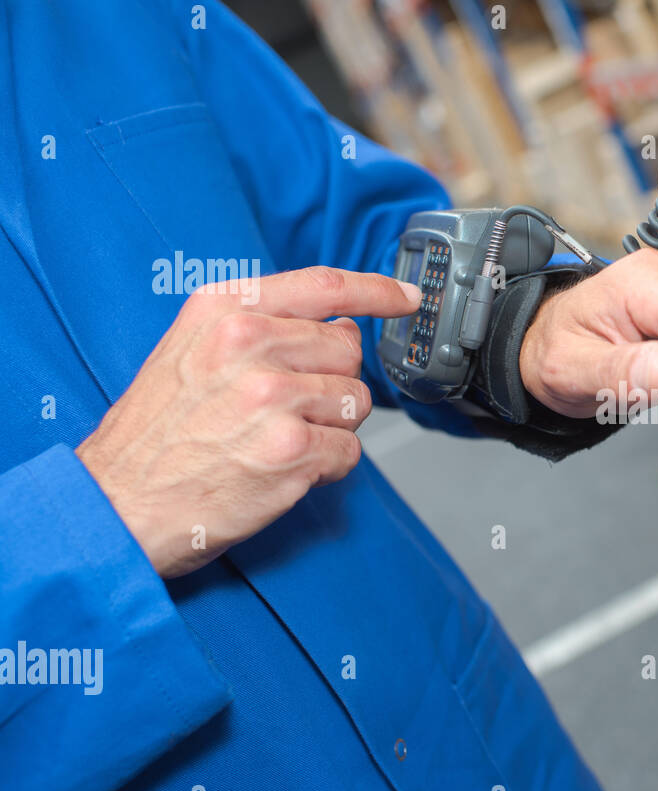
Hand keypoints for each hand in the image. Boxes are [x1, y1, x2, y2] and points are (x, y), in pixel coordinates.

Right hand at [77, 267, 418, 578]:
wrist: (117, 504)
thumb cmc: (154, 435)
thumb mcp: (190, 350)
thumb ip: (262, 328)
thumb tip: (342, 325)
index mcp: (224, 311)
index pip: (323, 286)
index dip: (376, 291)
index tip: (407, 297)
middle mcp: (249, 344)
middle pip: (347, 351)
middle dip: (331, 382)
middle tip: (285, 410)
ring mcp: (273, 397)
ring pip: (355, 402)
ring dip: (329, 427)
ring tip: (275, 441)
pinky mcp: (293, 449)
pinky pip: (349, 451)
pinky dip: (327, 466)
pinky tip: (282, 469)